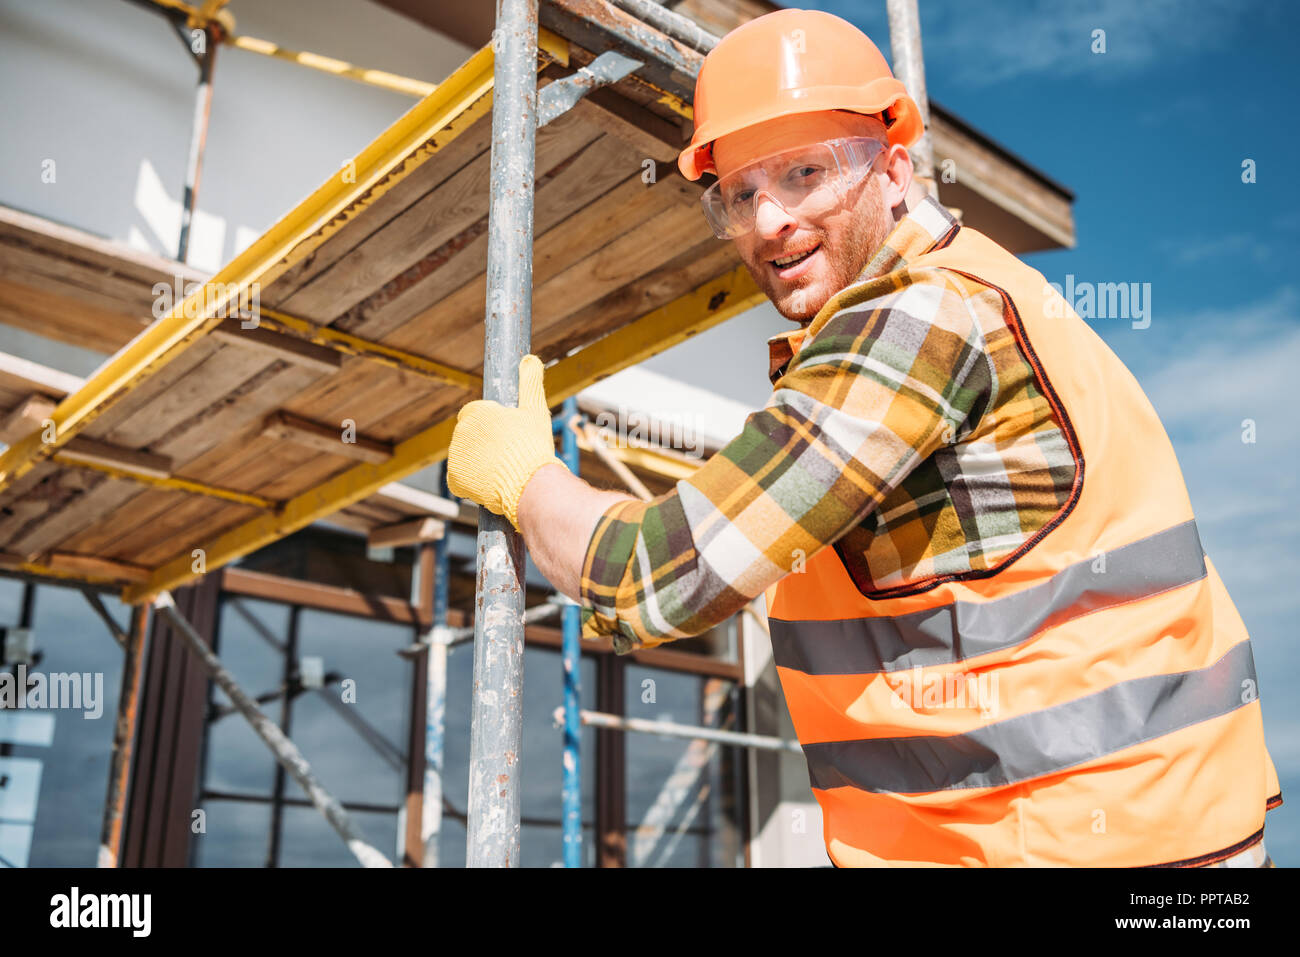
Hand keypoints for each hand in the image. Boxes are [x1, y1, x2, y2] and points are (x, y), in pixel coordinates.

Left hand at [446, 354, 566, 530]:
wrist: (529, 483)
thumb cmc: (533, 445)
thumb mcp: (535, 409)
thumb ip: (530, 382)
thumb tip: (530, 359)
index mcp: (477, 412)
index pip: (475, 414)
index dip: (490, 424)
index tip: (504, 435)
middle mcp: (461, 431)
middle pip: (470, 436)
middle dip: (483, 443)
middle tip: (506, 454)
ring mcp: (456, 456)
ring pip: (465, 456)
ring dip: (478, 461)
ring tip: (501, 469)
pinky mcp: (454, 478)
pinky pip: (460, 477)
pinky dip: (471, 481)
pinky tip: (490, 481)